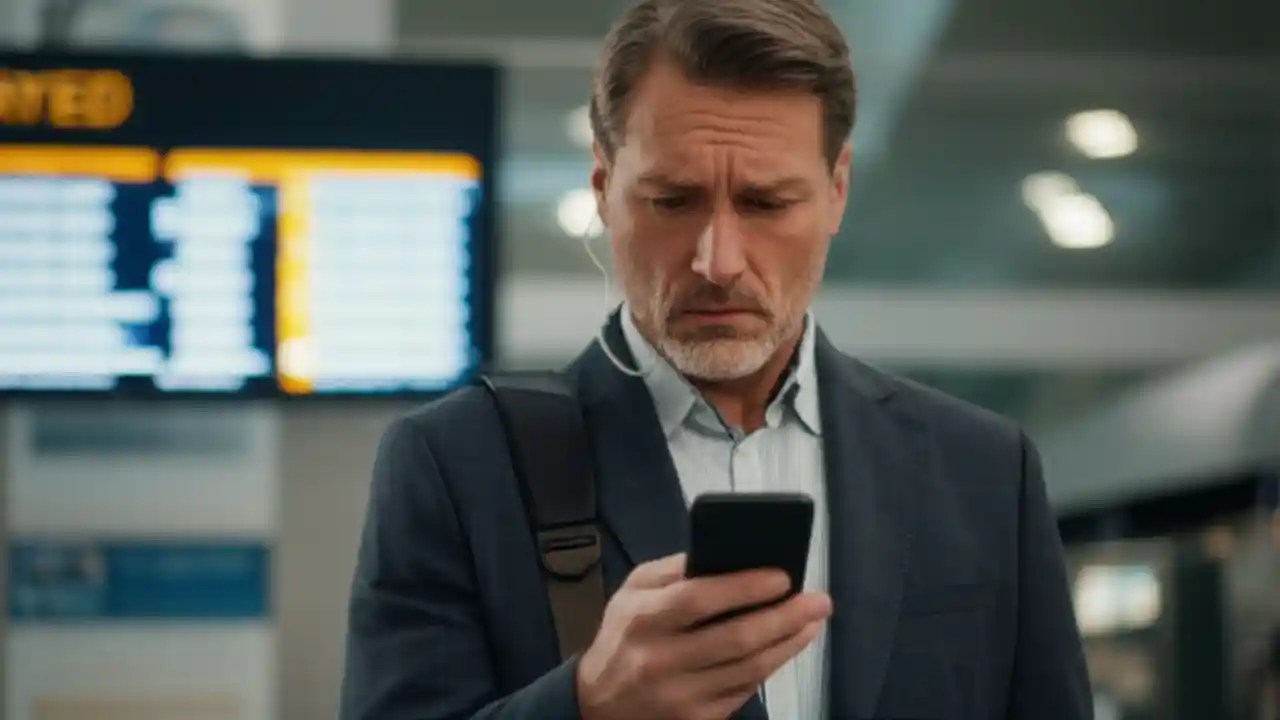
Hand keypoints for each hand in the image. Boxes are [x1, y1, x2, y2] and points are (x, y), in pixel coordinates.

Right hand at [575, 553, 830, 719]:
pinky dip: (771, 666)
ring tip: (812, 621)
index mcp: (644, 619)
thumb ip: (673, 570)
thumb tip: (726, 553)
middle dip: (785, 617)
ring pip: (749, 669)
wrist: (599, 705)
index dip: (745, 588)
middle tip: (818, 600)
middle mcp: (661, 660)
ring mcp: (680, 696)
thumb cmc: (624, 635)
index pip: (699, 599)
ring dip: (789, 643)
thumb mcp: (633, 592)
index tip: (783, 576)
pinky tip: (787, 646)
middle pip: (735, 639)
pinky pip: (745, 691)